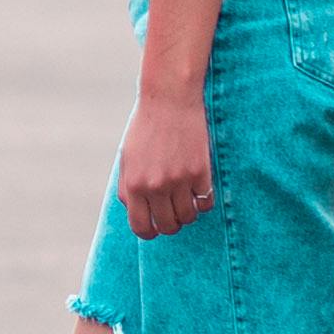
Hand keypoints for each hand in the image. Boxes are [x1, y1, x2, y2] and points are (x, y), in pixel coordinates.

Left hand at [117, 90, 213, 239]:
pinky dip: (204, 201)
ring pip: (189, 218)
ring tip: (186, 199)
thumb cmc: (145, 128)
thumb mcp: (127, 158)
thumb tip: (133, 211)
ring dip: (189, 213)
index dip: (149, 232)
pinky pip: (206, 203)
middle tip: (174, 211)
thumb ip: (127, 187)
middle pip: (168, 226)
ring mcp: (179, 181)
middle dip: (171, 223)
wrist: (169, 101)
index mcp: (133, 185)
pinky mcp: (200, 173)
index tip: (156, 227)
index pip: (142, 227)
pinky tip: (199, 188)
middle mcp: (155, 186)